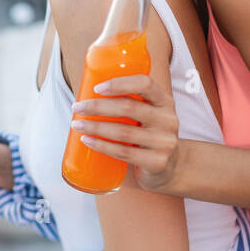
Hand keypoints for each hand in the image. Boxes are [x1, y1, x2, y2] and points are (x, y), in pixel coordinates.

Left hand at [69, 74, 181, 192]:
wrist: (172, 166)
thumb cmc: (150, 134)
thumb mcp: (150, 113)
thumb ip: (130, 102)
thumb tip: (87, 93)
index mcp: (165, 101)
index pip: (144, 84)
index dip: (119, 83)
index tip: (96, 88)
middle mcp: (168, 119)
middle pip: (129, 107)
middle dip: (98, 106)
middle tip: (77, 107)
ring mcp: (164, 142)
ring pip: (123, 132)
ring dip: (95, 127)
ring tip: (77, 124)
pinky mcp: (156, 162)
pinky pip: (123, 152)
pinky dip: (102, 146)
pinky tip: (87, 140)